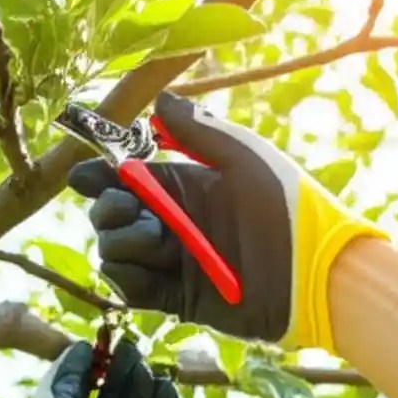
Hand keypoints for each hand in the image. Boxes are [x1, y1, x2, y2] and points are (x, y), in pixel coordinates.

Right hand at [67, 91, 386, 349]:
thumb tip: (159, 100)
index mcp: (186, 186)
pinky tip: (150, 266)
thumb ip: (199, 131)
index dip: (98, 176)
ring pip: (114, 250)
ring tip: (159, 241)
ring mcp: (173, 261)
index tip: (81, 176)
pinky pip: (131, 287)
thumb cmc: (287, 207)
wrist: (316, 273)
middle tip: (129, 209)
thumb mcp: (244, 158)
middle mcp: (174, 222)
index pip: (126, 178)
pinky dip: (128, 276)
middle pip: (111, 213)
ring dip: (123, 241)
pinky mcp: (176, 298)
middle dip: (108, 208)